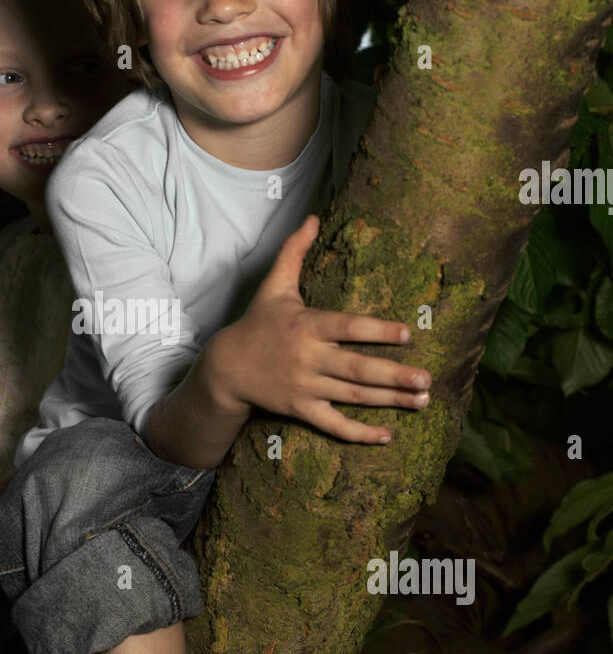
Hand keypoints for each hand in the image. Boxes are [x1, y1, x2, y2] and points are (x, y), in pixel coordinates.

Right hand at [212, 215, 431, 443]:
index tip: (407, 334)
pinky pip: (333, 425)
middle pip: (358, 369)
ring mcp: (306, 386)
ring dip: (390, 400)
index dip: (378, 331)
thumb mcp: (274, 286)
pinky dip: (359, 434)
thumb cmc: (256, 324)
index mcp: (308, 326)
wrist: (226, 368)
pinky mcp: (301, 409)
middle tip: (427, 380)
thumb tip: (312, 217)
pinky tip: (387, 436)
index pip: (347, 328)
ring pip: (353, 397)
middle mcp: (309, 358)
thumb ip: (294, 252)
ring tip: (422, 401)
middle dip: (395, 375)